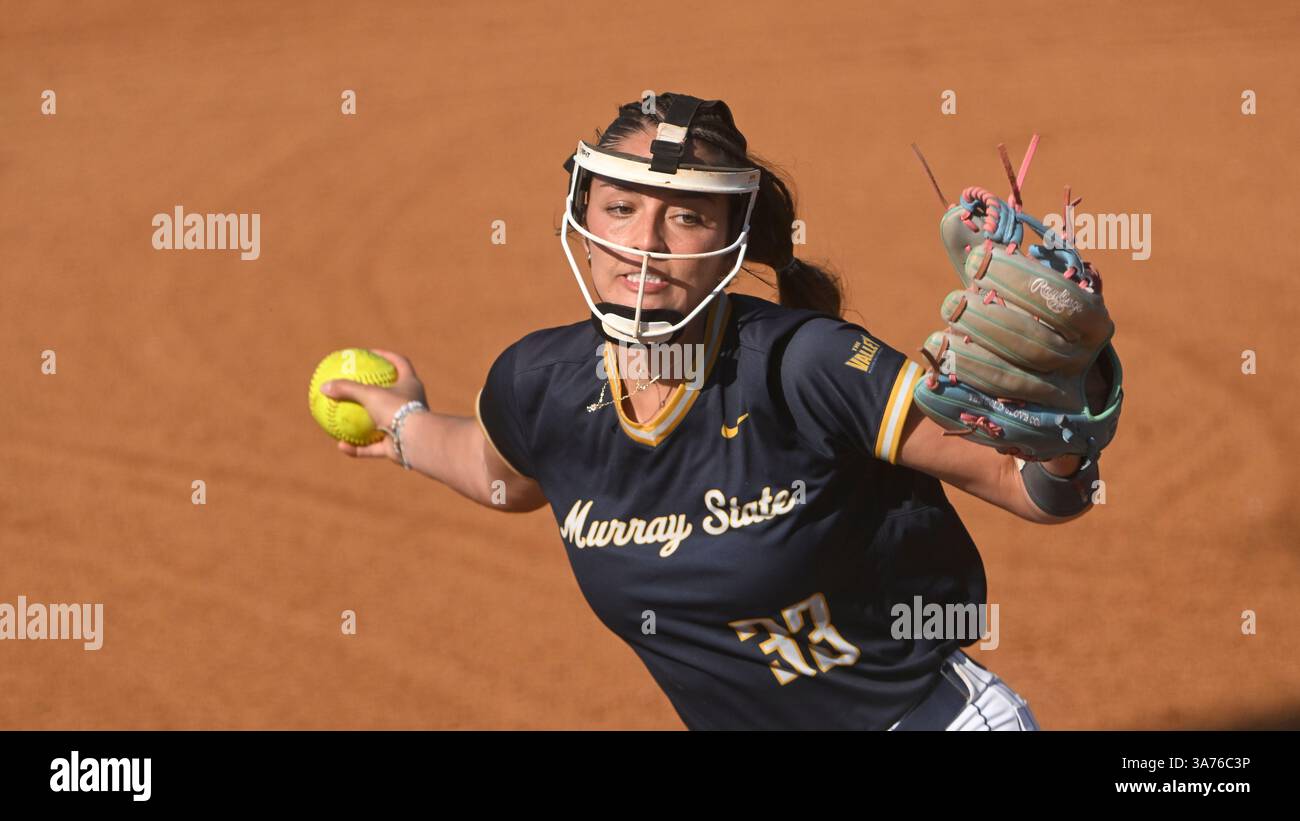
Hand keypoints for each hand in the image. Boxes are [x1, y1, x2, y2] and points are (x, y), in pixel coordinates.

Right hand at [320, 348, 428, 462]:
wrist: (416, 440)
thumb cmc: (397, 409)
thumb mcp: (370, 394)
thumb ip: (347, 388)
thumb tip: (323, 386)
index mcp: (410, 385)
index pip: (401, 363)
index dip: (387, 356)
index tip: (370, 354)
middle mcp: (409, 405)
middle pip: (392, 394)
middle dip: (375, 391)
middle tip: (354, 386)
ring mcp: (403, 426)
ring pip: (381, 423)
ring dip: (363, 424)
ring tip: (342, 421)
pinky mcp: (397, 446)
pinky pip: (373, 447)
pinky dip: (357, 448)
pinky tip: (340, 446)